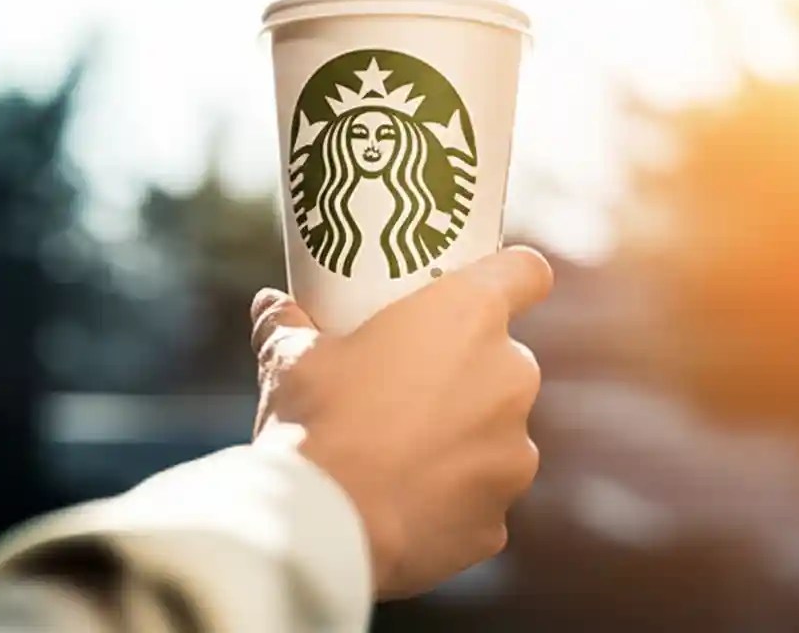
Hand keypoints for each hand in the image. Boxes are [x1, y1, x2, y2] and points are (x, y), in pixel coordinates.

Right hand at [248, 246, 553, 598]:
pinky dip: (454, 499)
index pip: (527, 271)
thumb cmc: (314, 423)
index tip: (487, 289)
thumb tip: (271, 305)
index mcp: (469, 317)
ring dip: (464, 438)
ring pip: (498, 432)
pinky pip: (483, 497)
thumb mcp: (290, 360)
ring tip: (403, 454)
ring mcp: (514, 451)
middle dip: (468, 372)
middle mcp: (509, 377)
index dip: (512, 276)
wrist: (323, 527)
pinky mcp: (500, 517)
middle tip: (413, 387)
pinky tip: (406, 506)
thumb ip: (288, 324)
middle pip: (506, 360)